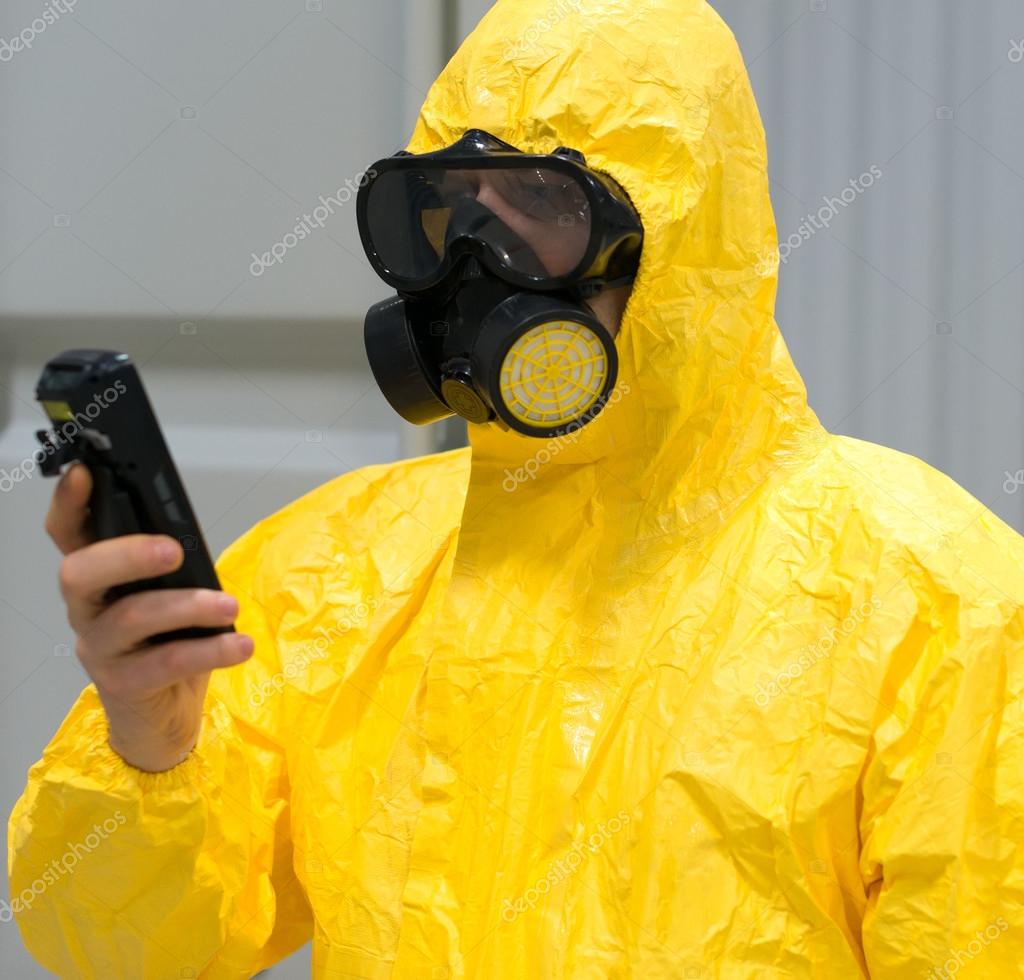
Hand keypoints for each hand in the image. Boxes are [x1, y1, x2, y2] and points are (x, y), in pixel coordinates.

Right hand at [46, 462, 253, 771]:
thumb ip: (172, 567)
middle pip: (80, 572)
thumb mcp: (173, 595)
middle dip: (127, 554)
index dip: (69, 503)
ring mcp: (99, 648)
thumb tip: (189, 538)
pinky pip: (164, 662)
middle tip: (174, 551)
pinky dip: (208, 650)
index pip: (68, 533)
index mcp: (100, 578)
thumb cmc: (171, 644)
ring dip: (188, 606)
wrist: (165, 718)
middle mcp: (87, 609)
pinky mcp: (123, 684)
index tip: (85, 473)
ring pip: (130, 616)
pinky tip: (239, 645)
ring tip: (229, 607)